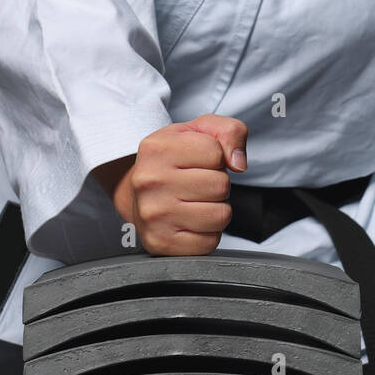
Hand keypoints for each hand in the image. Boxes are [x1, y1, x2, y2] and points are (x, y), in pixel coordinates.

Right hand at [90, 114, 247, 255]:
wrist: (135, 192)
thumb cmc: (171, 160)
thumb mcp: (198, 131)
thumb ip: (228, 132)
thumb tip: (238, 164)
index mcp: (157, 149)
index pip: (216, 153)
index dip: (217, 157)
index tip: (200, 161)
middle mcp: (150, 181)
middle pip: (220, 185)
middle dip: (218, 184)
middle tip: (198, 184)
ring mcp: (153, 215)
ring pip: (220, 215)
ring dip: (216, 209)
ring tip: (197, 201)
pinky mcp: (160, 242)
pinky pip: (209, 243)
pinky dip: (208, 233)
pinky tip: (191, 221)